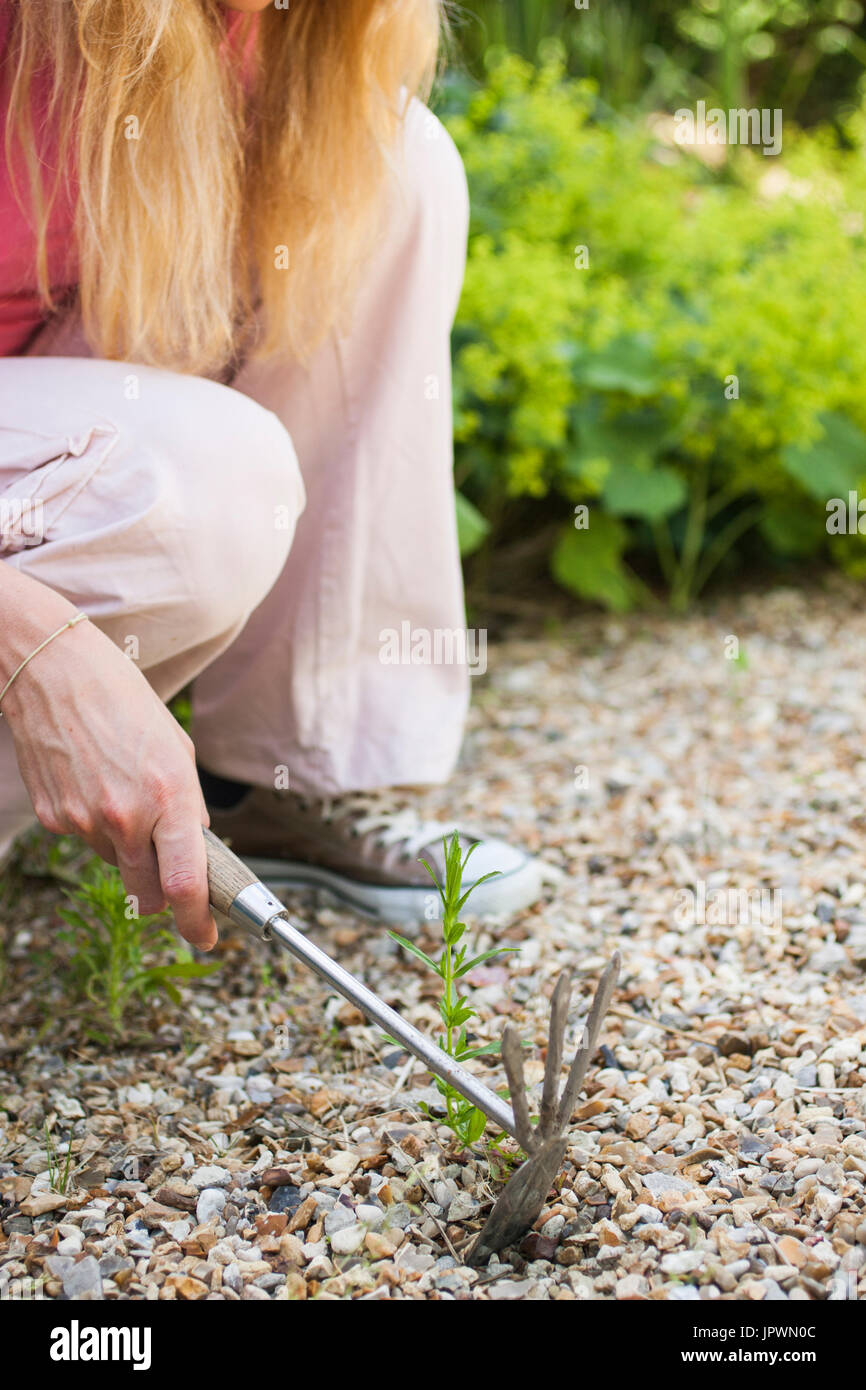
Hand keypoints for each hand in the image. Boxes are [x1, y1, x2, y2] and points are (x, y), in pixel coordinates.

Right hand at [3, 613, 216, 949]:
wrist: (54, 673)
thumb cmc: (123, 701)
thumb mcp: (177, 749)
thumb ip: (188, 805)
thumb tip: (194, 847)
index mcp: (169, 795)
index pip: (185, 883)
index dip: (198, 921)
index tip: (207, 936)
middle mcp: (125, 816)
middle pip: (149, 891)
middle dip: (164, 895)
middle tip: (174, 881)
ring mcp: (83, 821)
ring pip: (117, 863)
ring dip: (129, 848)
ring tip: (125, 793)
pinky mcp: (53, 818)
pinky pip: (86, 841)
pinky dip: (98, 827)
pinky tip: (95, 785)